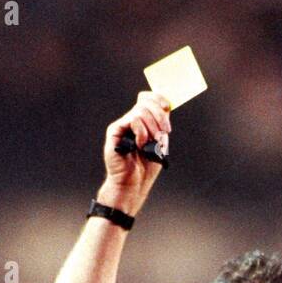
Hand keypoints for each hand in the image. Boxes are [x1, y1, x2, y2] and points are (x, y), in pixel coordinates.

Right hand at [99, 91, 171, 216]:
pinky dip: (142, 132)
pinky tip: (141, 144)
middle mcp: (130, 121)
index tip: (167, 106)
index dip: (158, 98)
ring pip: (140, 111)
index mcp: (142, 121)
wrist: (133, 185)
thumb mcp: (160, 143)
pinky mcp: (114, 132)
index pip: (147, 98)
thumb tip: (166, 107)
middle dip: (160, 115)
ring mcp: (122, 126)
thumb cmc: (145, 167)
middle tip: (164, 132)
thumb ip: (161, 125)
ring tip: (154, 142)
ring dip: (152, 126)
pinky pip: (132, 120)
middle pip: (146, 102)